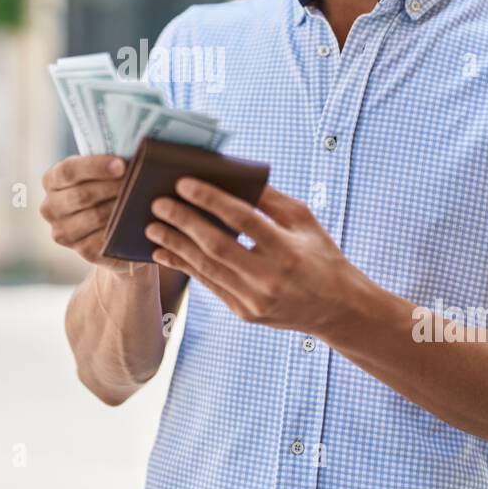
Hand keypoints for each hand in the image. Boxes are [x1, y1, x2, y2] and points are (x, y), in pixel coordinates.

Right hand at [40, 155, 137, 273]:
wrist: (111, 225)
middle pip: (82, 195)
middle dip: (113, 187)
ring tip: (141, 198)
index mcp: (52, 181)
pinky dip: (122, 228)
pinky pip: (104, 238)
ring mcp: (63, 232)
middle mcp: (50, 208)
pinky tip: (137, 219)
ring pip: (95, 217)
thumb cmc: (107, 188)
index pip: (68, 171)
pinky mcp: (83, 251)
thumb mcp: (102, 172)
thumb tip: (133, 159)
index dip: (95, 167)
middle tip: (138, 181)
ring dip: (120, 207)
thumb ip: (109, 163)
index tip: (122, 165)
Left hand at [144, 180, 370, 334]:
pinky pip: (208, 285)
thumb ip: (270, 199)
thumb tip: (233, 174)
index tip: (183, 183)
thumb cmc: (320, 256)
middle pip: (217, 246)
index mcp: (288, 250)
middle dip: (183, 222)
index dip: (211, 199)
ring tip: (152, 226)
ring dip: (176, 245)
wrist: (335, 309)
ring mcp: (255, 300)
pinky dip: (184, 267)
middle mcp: (270, 278)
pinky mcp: (244, 313)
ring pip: (206, 268)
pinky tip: (164, 252)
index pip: (244, 220)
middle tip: (158, 203)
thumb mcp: (304, 221)